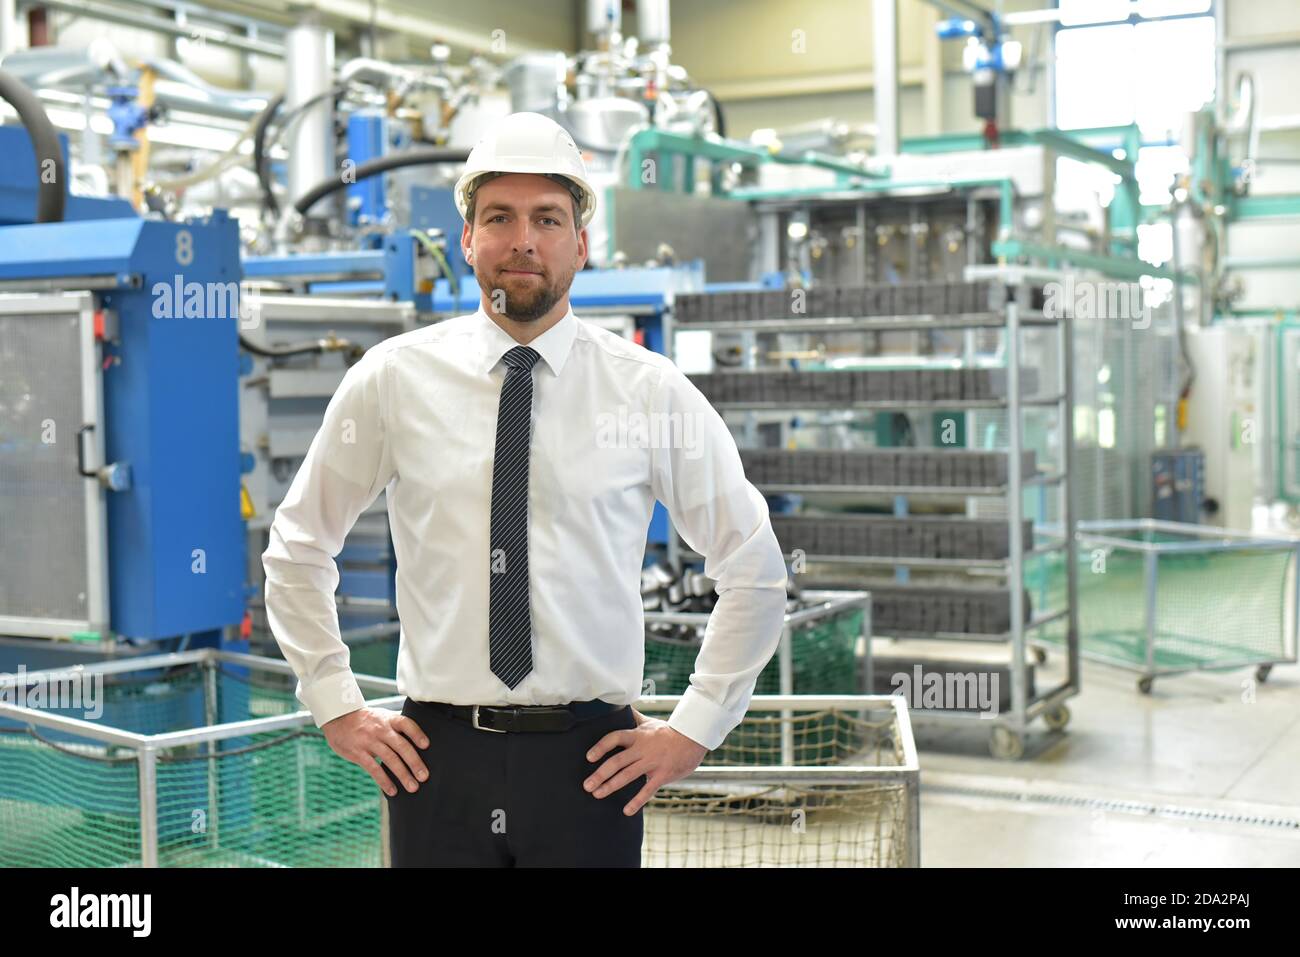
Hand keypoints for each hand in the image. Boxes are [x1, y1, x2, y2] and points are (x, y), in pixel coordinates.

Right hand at [321, 706, 429, 796]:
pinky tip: (393, 791)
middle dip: (414, 762)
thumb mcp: (382, 715)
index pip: (406, 724)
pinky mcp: (358, 753)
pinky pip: (373, 768)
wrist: (338, 717)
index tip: (427, 745)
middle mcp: (381, 729)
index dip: (417, 734)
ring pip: (389, 759)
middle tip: (424, 777)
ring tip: (413, 787)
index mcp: (389, 719)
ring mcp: (369, 741)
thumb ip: (397, 725)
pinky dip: (384, 781)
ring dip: (402, 774)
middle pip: (401, 746)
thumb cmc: (367, 719)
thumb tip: (418, 739)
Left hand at [583, 709, 707, 815]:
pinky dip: (637, 801)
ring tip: (597, 794)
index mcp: (638, 736)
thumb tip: (621, 706)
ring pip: (628, 776)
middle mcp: (642, 749)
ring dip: (611, 786)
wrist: (693, 739)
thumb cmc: (669, 731)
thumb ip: (634, 718)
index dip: (600, 747)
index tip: (589, 757)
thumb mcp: (650, 722)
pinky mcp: (662, 775)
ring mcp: (652, 763)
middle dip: (600, 774)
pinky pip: (647, 790)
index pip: (615, 738)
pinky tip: (627, 811)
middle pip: (617, 761)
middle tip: (587, 785)